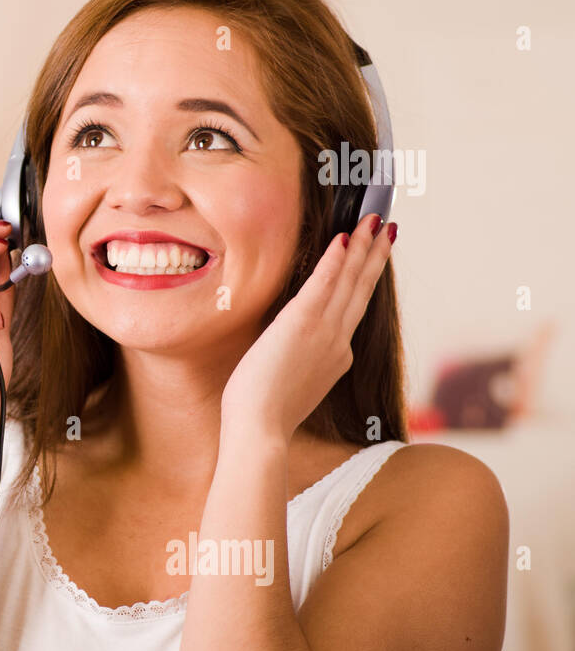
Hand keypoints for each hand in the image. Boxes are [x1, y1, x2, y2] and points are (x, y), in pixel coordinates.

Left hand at [221, 214, 396, 440]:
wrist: (260, 430)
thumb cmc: (263, 413)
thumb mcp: (292, 382)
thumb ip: (301, 359)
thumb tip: (293, 344)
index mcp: (336, 356)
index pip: (352, 308)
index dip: (365, 279)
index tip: (375, 256)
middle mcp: (337, 341)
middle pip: (361, 289)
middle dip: (376, 254)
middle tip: (389, 225)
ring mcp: (324, 333)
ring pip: (350, 281)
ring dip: (363, 247)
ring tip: (375, 220)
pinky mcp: (302, 325)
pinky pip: (323, 284)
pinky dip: (336, 260)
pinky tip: (344, 237)